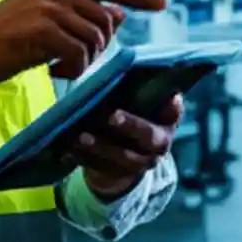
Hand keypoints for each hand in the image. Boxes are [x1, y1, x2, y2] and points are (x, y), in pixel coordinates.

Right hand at [0, 0, 165, 91]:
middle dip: (98, 47)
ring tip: (61, 67)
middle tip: (73, 61)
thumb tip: (120, 15)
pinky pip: (79, 55)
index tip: (162, 3)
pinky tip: (52, 72)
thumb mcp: (48, 18)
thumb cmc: (9, 37)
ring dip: (83, 61)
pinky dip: (72, 70)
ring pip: (95, 39)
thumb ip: (82, 13)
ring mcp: (50, 5)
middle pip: (106, 21)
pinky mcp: (43, 29)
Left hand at [70, 94, 184, 201]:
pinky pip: (101, 168)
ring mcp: (141, 163)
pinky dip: (83, 158)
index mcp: (166, 121)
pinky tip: (67, 151)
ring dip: (100, 146)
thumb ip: (131, 87)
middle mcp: (159, 145)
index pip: (174, 112)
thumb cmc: (126, 113)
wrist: (118, 153)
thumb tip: (117, 66)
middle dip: (131, 125)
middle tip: (112, 116)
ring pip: (122, 156)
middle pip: (148, 136)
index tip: (170, 97)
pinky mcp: (119, 176)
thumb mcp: (133, 100)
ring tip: (81, 137)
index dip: (172, 107)